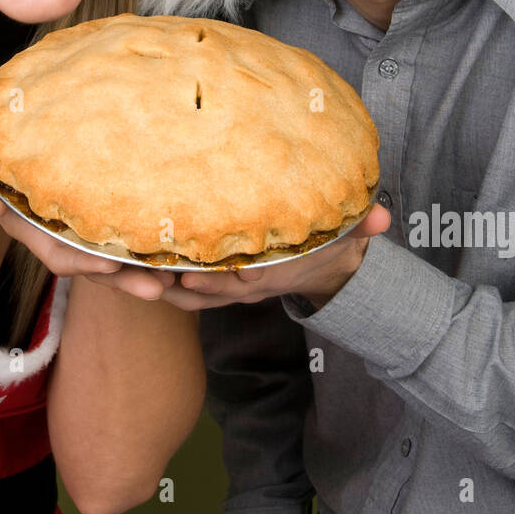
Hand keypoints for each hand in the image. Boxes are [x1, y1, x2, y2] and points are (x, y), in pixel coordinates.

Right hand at [0, 112, 174, 300]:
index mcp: (26, 226)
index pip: (57, 253)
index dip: (82, 263)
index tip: (110, 267)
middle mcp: (53, 233)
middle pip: (91, 264)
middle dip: (123, 280)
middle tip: (160, 288)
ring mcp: (71, 225)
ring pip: (109, 255)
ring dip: (139, 268)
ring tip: (174, 279)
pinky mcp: (89, 211)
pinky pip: (116, 233)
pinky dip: (139, 243)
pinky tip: (170, 247)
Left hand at [153, 203, 391, 311]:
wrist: (322, 269)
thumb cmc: (326, 242)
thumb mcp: (347, 236)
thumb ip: (362, 226)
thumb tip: (385, 218)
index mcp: (271, 275)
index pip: (245, 283)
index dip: (222, 283)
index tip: (196, 277)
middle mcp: (245, 286)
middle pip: (208, 293)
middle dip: (179, 285)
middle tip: (149, 271)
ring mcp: (228, 288)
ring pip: (188, 296)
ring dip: (160, 286)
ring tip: (129, 271)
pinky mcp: (213, 283)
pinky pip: (183, 289)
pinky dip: (159, 281)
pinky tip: (132, 264)